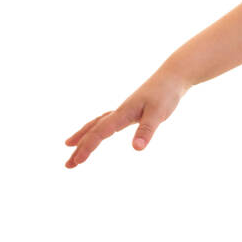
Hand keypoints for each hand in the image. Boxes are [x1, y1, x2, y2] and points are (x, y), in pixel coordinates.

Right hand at [64, 68, 189, 167]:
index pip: (100, 132)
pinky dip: (97, 128)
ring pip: (97, 124)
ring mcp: (124, 110)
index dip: (87, 147)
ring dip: (83, 136)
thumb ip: (146, 130)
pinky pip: (106, 121)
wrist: (172, 76)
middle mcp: (119, 111)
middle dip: (80, 147)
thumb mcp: (159, 113)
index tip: (76, 162)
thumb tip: (136, 149)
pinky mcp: (130, 110)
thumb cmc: (166, 94)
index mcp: (123, 113)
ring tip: (69, 145)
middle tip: (68, 165)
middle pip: (93, 130)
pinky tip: (99, 132)